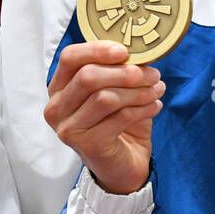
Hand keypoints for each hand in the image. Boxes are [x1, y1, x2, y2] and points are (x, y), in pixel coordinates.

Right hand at [43, 41, 164, 194]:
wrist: (124, 163)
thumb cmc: (118, 120)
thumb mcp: (115, 89)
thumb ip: (117, 70)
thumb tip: (137, 51)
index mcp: (59, 88)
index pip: (70, 58)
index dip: (98, 49)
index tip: (124, 51)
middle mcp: (57, 108)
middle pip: (88, 76)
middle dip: (126, 72)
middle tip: (153, 75)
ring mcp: (69, 129)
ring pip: (105, 97)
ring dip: (138, 91)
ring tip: (157, 90)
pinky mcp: (87, 145)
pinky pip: (120, 117)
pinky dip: (144, 108)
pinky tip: (155, 106)